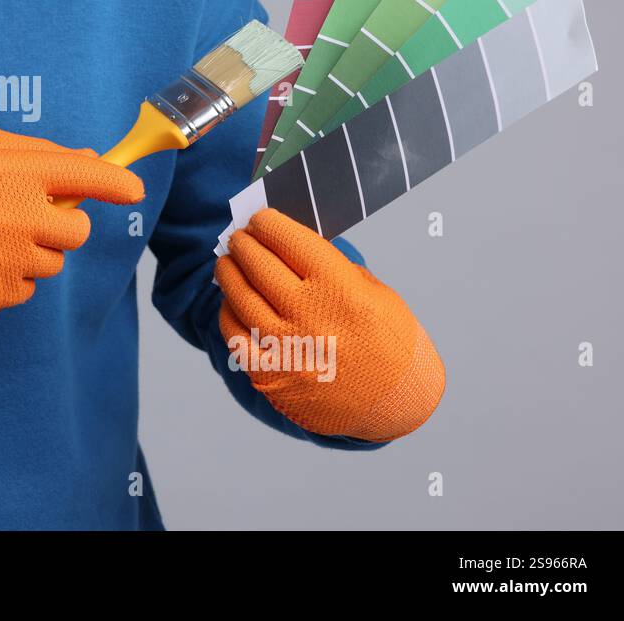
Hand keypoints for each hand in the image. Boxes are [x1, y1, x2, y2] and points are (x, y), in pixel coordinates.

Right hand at [0, 126, 143, 315]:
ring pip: (52, 263)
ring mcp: (4, 258)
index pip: (85, 177)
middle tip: (28, 218)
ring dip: (32, 253)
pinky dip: (9, 278)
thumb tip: (89, 158)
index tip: (132, 190)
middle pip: (78, 232)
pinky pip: (26, 289)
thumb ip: (35, 152)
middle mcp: (13, 215)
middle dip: (62, 226)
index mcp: (12, 171)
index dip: (116, 184)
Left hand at [216, 209, 444, 441]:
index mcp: (340, 289)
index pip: (289, 240)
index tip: (260, 219)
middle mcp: (309, 316)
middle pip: (259, 265)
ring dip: (228, 273)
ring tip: (227, 262)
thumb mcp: (375, 293)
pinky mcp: (271, 376)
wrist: (396, 404)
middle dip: (244, 244)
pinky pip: (235, 337)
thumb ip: (332, 268)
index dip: (268, 224)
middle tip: (238, 237)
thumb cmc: (389, 341)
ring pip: (240, 297)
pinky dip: (228, 314)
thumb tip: (287, 245)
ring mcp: (286, 348)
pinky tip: (231, 302)